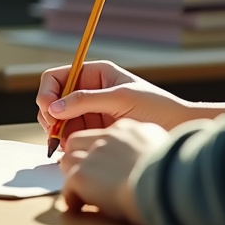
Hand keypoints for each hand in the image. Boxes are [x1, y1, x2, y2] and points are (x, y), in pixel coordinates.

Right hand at [38, 61, 217, 138]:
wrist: (177, 128)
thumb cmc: (155, 107)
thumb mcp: (119, 99)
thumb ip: (85, 101)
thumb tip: (53, 108)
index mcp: (94, 74)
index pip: (57, 77)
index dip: (47, 91)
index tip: (47, 109)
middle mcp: (88, 91)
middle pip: (52, 99)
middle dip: (49, 114)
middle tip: (54, 132)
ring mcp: (89, 113)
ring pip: (57, 120)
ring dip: (56, 131)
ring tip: (65, 143)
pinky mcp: (93, 132)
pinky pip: (69, 135)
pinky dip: (65, 142)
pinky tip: (72, 149)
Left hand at [59, 119, 168, 224]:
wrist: (163, 183)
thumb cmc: (172, 171)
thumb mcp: (163, 143)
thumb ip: (151, 142)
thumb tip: (149, 152)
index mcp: (127, 129)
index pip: (101, 134)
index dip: (96, 148)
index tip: (101, 162)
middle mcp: (106, 138)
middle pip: (76, 141)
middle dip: (77, 156)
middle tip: (85, 175)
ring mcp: (91, 156)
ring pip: (67, 160)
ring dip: (73, 175)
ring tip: (82, 190)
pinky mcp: (82, 175)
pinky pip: (68, 187)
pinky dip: (72, 198)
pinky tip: (80, 206)